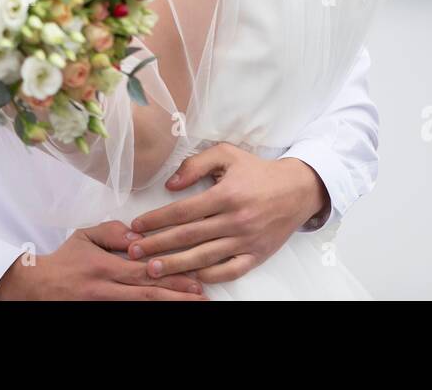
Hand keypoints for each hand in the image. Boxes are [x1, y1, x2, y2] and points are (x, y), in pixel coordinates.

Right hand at [0, 221, 208, 300]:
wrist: (36, 287)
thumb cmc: (64, 260)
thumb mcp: (85, 236)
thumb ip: (112, 232)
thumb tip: (138, 236)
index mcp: (104, 267)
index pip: (144, 270)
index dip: (171, 274)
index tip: (194, 274)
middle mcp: (107, 289)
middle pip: (148, 293)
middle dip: (177, 294)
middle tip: (201, 295)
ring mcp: (104, 303)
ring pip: (141, 305)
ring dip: (168, 304)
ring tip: (192, 303)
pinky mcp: (101, 310)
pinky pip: (128, 310)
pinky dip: (148, 309)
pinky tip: (164, 306)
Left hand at [124, 143, 328, 283]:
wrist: (298, 189)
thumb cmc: (258, 171)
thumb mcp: (228, 154)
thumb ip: (197, 164)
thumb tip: (171, 184)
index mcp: (226, 194)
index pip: (183, 211)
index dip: (156, 220)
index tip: (136, 226)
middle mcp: (236, 219)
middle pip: (188, 236)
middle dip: (157, 245)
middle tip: (133, 252)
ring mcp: (246, 240)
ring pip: (204, 257)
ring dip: (175, 265)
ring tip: (152, 269)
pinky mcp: (257, 255)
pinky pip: (228, 271)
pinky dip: (208, 276)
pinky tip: (188, 276)